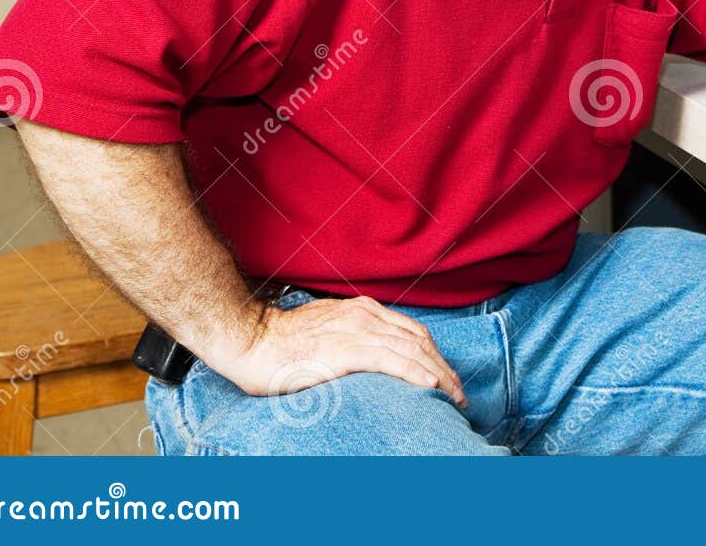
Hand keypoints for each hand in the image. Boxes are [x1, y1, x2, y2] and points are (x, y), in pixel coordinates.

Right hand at [205, 295, 466, 406]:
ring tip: (453, 395)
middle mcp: (366, 316)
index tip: (447, 377)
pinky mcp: (345, 349)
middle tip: (458, 392)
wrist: (248, 339)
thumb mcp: (325, 333)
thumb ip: (350, 341)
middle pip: (420, 340)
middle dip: (444, 367)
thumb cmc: (279, 344)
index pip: (412, 332)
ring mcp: (357, 330)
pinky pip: (391, 360)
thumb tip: (369, 361)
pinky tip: (430, 386)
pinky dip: (415, 372)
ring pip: (412, 350)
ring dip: (438, 374)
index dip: (434, 355)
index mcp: (363, 311)